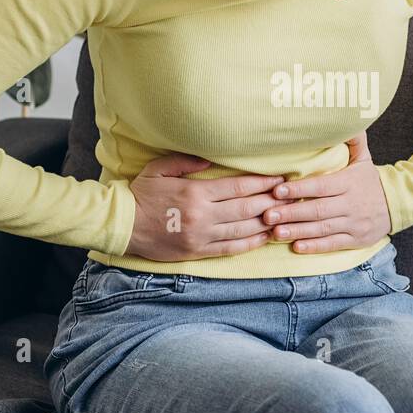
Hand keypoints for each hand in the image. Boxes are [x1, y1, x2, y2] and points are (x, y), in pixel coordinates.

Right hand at [126, 153, 286, 260]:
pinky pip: (230, 248)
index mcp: (195, 193)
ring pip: (243, 230)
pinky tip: (265, 236)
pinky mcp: (198, 252)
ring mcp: (201, 237)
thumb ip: (186, 162)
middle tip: (291, 196)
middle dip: (272, 201)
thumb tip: (211, 159)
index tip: (280, 179)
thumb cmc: (140, 194)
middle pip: (246, 208)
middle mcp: (202, 216)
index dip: (262, 183)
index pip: (238, 187)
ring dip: (267, 222)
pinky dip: (250, 243)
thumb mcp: (159, 169)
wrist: (121, 226)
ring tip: (285, 215)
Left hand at [260, 131, 392, 253]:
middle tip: (268, 214)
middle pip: (318, 209)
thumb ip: (353, 140)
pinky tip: (296, 247)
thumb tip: (346, 118)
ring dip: (298, 231)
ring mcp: (353, 223)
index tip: (278, 190)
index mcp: (349, 182)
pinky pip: (333, 244)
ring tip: (275, 232)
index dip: (299, 189)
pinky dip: (314, 247)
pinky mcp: (355, 240)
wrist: (397, 204)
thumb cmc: (370, 181)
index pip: (321, 186)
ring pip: (323, 229)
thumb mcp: (364, 158)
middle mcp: (351, 204)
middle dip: (291, 213)